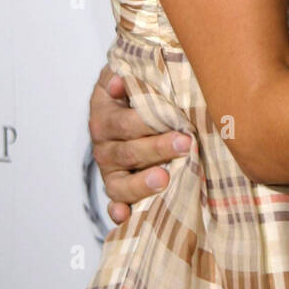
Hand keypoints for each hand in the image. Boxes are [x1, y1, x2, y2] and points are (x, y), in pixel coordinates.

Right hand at [88, 64, 192, 223]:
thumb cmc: (134, 86)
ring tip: (164, 179)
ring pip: (120, 183)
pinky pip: (115, 203)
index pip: (123, 122)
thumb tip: (119, 82)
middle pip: (127, 153)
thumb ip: (127, 73)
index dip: (147, 122)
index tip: (177, 120)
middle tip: (185, 144)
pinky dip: (119, 211)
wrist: (125, 100)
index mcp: (104, 114)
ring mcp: (109, 169)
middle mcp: (103, 144)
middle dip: (157, 149)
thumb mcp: (129, 72)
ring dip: (142, 183)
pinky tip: (127, 216)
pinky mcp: (117, 188)